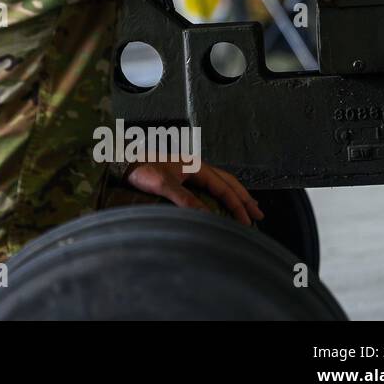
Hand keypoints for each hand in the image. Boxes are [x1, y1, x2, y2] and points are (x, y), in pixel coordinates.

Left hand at [123, 160, 264, 225]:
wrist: (124, 161)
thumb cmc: (142, 171)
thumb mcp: (164, 185)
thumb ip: (185, 200)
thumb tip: (207, 216)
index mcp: (197, 166)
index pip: (225, 188)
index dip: (238, 205)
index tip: (248, 222)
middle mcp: (197, 165)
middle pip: (229, 182)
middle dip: (244, 198)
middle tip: (259, 214)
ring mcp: (191, 169)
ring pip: (222, 181)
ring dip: (236, 193)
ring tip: (249, 206)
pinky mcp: (184, 173)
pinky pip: (212, 182)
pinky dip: (223, 191)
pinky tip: (222, 198)